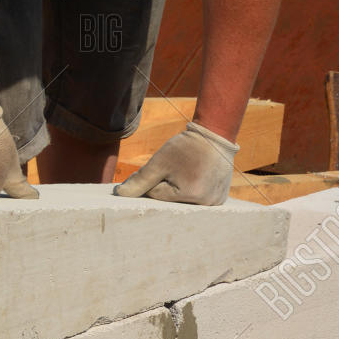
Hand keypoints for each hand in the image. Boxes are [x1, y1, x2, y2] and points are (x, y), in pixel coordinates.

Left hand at [114, 122, 239, 204]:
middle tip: (177, 168)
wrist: (215, 135)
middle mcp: (205, 203)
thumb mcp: (160, 161)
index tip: (164, 166)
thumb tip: (119, 194)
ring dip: (178, 188)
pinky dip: (191, 189)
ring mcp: (214, 202)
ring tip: (188, 171)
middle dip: (166, 185)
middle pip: (169, 201)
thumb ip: (139, 180)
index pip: (156, 196)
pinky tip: (197, 176)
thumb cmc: (186, 146)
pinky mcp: (219, 199)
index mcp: (191, 194)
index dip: (154, 179)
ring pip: (181, 201)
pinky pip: (195, 199)